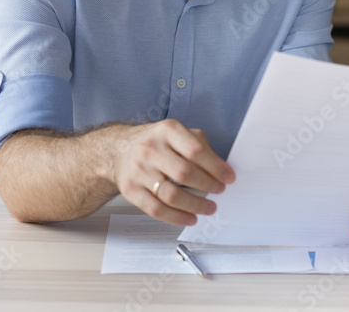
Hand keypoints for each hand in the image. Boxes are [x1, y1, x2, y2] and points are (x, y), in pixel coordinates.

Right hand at [110, 120, 234, 225]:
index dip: (216, 166)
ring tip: (209, 208)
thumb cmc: (157, 143)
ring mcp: (139, 171)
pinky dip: (176, 217)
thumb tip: (222, 169)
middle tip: (219, 191)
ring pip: (171, 195)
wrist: (120, 150)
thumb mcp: (178, 133)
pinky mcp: (130, 191)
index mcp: (167, 131)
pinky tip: (190, 218)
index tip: (229, 177)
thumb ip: (199, 146)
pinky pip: (156, 209)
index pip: (196, 150)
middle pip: (184, 173)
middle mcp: (150, 149)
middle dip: (207, 185)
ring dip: (195, 205)